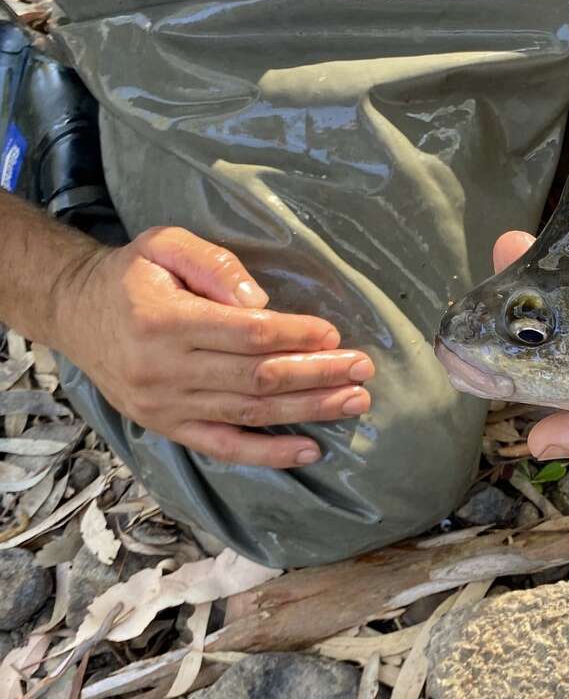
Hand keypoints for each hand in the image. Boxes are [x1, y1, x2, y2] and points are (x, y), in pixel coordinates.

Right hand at [57, 228, 374, 467]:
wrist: (74, 313)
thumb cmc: (131, 275)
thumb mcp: (165, 245)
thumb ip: (213, 264)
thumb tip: (260, 301)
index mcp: (164, 321)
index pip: (246, 334)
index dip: (295, 335)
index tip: (334, 333)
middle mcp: (164, 369)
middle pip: (257, 377)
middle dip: (317, 374)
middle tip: (363, 369)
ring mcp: (166, 405)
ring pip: (250, 413)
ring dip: (309, 410)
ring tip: (355, 401)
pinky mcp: (167, 427)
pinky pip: (224, 447)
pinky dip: (269, 453)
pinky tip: (310, 450)